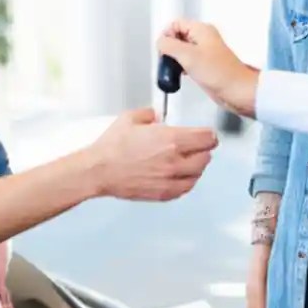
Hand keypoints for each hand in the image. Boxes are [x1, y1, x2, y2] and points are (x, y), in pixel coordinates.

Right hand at [88, 108, 217, 201]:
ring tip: (189, 161)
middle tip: (198, 147)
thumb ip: (149, 114)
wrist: (99, 171)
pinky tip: (181, 176)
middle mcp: (175, 161)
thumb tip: (156, 116)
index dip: (208, 134)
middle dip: (203, 150)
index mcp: (171, 139)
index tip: (206, 134)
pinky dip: (187, 181)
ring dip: (197, 166)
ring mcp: (170, 179)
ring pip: (198, 174)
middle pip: (206, 157)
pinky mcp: (163, 193)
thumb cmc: (112, 147)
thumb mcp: (130, 118)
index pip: (206, 138)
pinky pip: (186, 188)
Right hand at [156, 20, 259, 117]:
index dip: (166, 35)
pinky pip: (188, 61)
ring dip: (174, 58)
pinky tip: (181, 74)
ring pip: (182, 50)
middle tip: (167, 60)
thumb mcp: (188, 56)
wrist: (236, 90)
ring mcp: (205, 52)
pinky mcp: (205, 65)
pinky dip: (181, 66)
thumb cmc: (220, 73)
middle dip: (169, 48)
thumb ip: (170, 45)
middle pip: (177, 36)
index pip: (175, 23)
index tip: (163, 50)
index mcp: (201, 30)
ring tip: (172, 69)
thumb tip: (160, 42)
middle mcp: (203, 38)